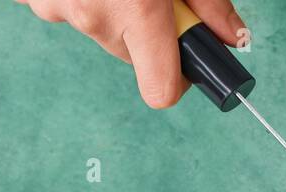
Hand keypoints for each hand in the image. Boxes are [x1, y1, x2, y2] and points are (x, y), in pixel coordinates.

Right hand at [17, 0, 246, 107]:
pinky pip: (65, 4)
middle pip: (132, 55)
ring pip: (99, 26)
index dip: (178, 79)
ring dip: (111, 5)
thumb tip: (231, 37)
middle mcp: (92, 16)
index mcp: (136, 10)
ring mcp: (54, 6)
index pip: (161, 90)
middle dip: (146, 30)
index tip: (188, 59)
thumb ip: (207, 1)